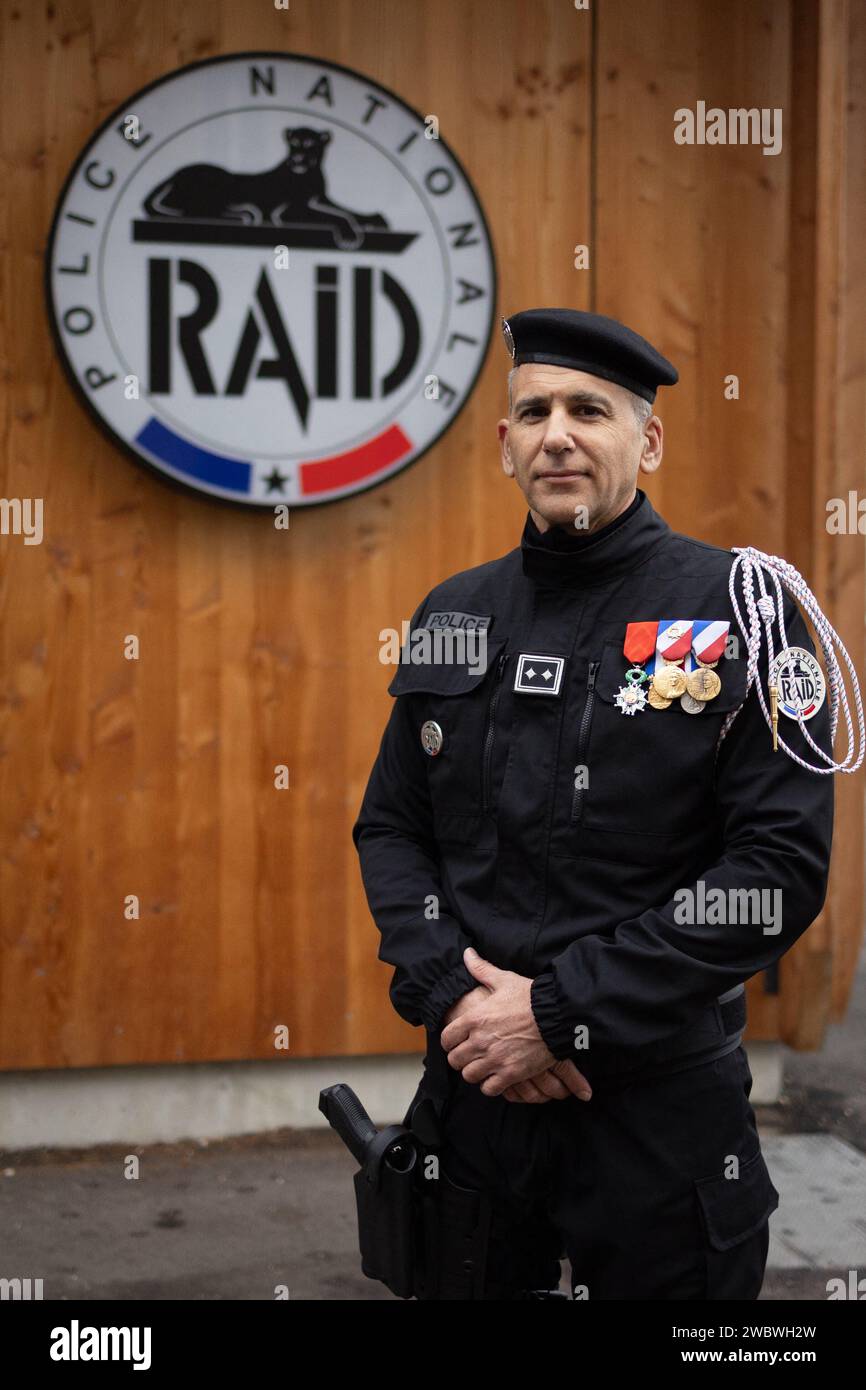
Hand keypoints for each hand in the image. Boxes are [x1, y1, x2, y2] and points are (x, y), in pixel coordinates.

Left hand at [440, 947, 591, 1098]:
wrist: (558, 1015)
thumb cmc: (531, 997)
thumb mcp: (504, 980)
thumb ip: (481, 969)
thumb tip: (466, 953)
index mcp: (475, 1018)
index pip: (446, 1038)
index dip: (449, 1041)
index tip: (456, 1041)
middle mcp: (481, 1040)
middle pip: (455, 1060)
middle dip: (460, 1058)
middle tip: (469, 1055)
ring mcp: (495, 1058)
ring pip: (469, 1076)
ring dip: (474, 1072)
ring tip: (482, 1066)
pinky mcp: (511, 1073)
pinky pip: (489, 1088)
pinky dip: (491, 1085)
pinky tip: (497, 1076)